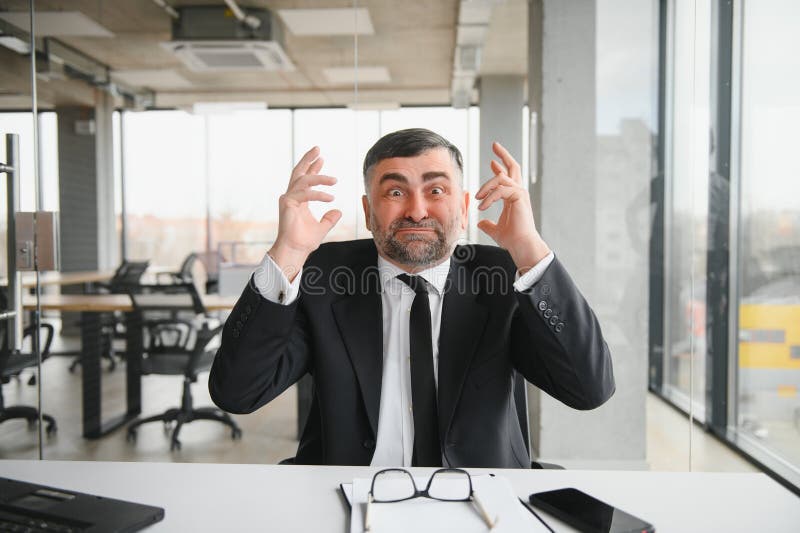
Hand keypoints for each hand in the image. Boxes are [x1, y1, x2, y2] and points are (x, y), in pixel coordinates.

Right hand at [268, 146, 341, 280]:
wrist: (295, 250)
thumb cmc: (305, 241)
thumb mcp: (322, 228)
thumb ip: (329, 219)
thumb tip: (339, 212)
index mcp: (298, 200)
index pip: (305, 179)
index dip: (313, 168)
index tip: (321, 158)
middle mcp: (291, 197)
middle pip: (298, 172)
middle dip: (308, 159)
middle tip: (318, 148)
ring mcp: (288, 199)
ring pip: (304, 180)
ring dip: (320, 177)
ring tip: (335, 180)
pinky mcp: (287, 203)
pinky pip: (305, 193)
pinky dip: (318, 194)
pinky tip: (330, 197)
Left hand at [475, 142, 550, 271]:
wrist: (520, 245)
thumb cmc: (512, 239)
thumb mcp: (495, 229)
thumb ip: (488, 224)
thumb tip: (480, 223)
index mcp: (514, 197)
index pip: (508, 176)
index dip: (500, 167)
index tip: (492, 161)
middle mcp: (518, 192)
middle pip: (513, 166)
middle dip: (503, 154)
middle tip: (494, 145)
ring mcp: (520, 193)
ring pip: (501, 178)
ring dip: (487, 185)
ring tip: (478, 197)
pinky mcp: (519, 197)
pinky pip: (501, 190)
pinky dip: (490, 197)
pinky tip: (483, 206)